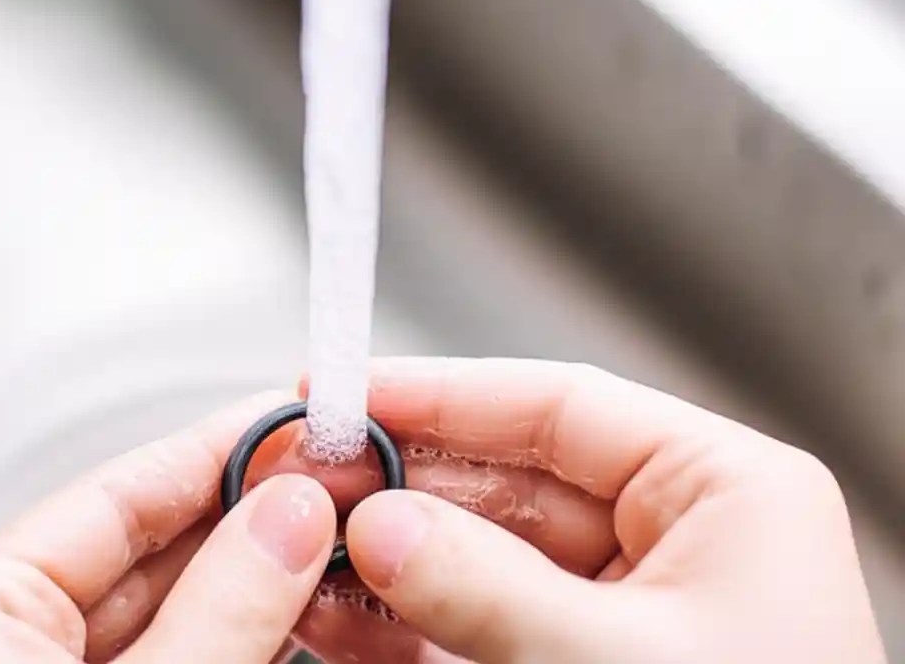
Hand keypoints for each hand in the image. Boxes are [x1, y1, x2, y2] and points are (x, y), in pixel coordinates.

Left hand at [0, 391, 336, 663]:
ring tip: (340, 540)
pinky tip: (301, 611)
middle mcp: (0, 646)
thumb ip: (219, 610)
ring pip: (172, 611)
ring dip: (259, 581)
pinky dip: (242, 637)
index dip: (215, 453)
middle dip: (253, 517)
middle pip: (148, 551)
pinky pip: (178, 657)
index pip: (112, 497)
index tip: (295, 423)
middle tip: (339, 482)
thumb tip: (292, 514)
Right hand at [293, 358, 885, 662]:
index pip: (560, 407)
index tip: (348, 395)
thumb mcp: (611, 663)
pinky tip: (345, 618)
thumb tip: (381, 528)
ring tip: (307, 557)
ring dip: (392, 562)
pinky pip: (488, 626)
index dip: (441, 393)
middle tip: (305, 483)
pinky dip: (415, 625)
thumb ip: (486, 588)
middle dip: (400, 488)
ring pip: (486, 558)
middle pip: (508, 480)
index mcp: (725, 496)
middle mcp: (679, 542)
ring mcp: (633, 612)